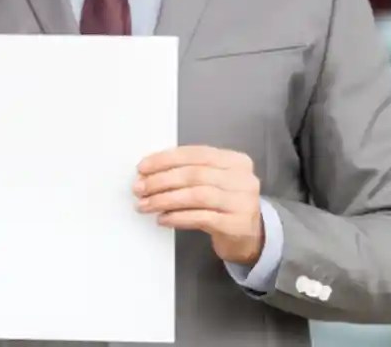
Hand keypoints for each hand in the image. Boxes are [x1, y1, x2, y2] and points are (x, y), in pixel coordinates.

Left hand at [133, 145, 263, 265]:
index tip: (143, 167)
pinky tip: (163, 219)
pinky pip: (200, 218)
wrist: (251, 237)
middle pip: (194, 174)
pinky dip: (177, 217)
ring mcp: (242, 203)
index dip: (165, 159)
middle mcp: (242, 179)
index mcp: (236, 161)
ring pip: (196, 196)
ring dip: (164, 199)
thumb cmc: (225, 205)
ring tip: (145, 204)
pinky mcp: (236, 225)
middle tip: (139, 187)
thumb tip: (149, 173)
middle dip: (161, 180)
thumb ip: (189, 172)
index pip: (196, 154)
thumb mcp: (214, 182)